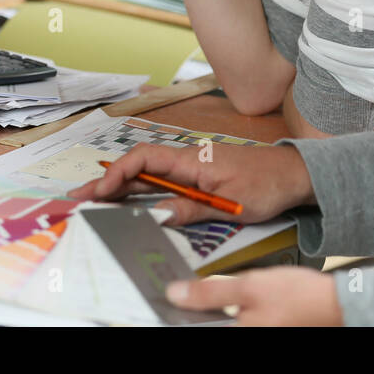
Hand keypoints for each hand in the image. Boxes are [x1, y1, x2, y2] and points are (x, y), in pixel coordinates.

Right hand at [67, 142, 313, 224]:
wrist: (294, 174)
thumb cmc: (267, 184)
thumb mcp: (229, 203)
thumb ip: (191, 207)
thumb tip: (155, 214)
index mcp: (193, 159)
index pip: (145, 159)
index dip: (120, 173)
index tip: (102, 191)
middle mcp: (188, 159)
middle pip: (139, 167)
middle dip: (108, 181)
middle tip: (79, 197)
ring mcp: (192, 166)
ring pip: (148, 174)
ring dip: (121, 186)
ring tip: (94, 199)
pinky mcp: (199, 175)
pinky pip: (163, 180)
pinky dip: (142, 189)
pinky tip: (128, 199)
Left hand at [167, 267, 342, 325]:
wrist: (336, 304)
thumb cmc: (297, 296)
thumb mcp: (249, 285)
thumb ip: (209, 292)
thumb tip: (174, 294)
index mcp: (235, 336)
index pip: (191, 329)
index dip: (172, 317)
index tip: (156, 303)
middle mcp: (242, 339)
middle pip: (204, 328)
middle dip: (188, 313)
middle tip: (175, 292)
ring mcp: (252, 336)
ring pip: (218, 325)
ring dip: (204, 314)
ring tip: (190, 294)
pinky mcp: (260, 332)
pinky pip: (232, 325)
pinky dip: (220, 315)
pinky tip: (216, 301)